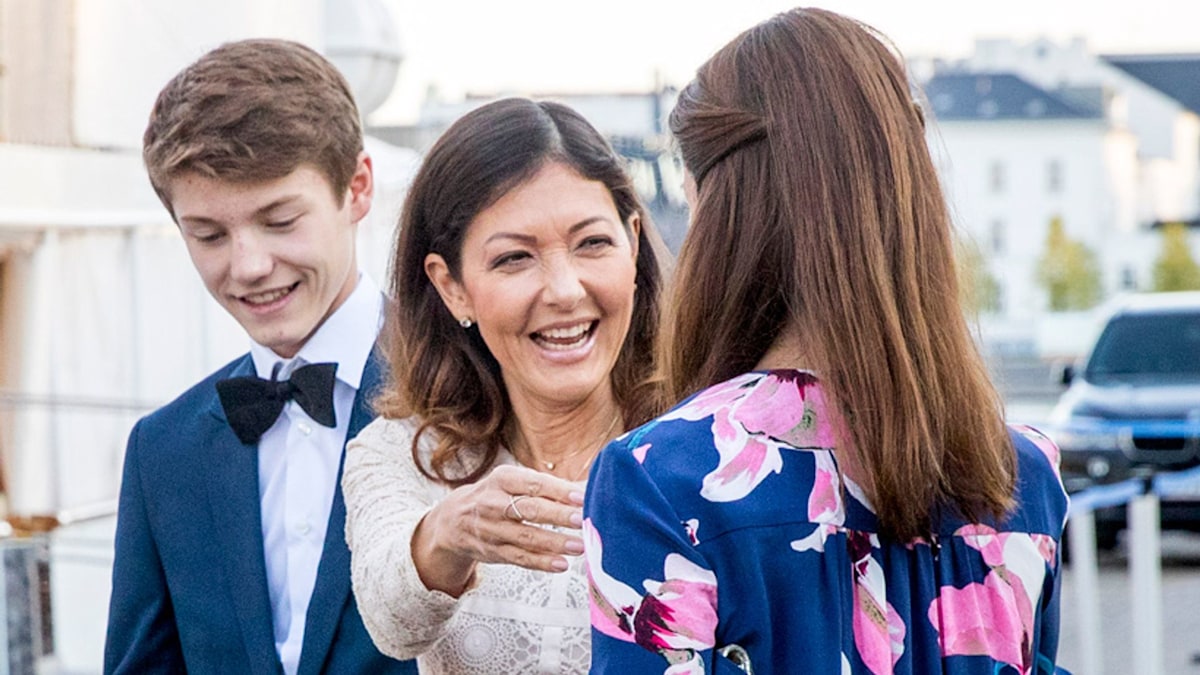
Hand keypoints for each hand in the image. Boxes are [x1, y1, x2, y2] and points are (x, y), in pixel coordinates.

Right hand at [412, 464, 584, 594]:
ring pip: (526, 537)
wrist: (453, 520)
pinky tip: (561, 564)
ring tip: (579, 545)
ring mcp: (492, 529)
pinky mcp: (493, 551)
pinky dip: (541, 562)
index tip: (581, 497)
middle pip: (529, 509)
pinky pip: (520, 558)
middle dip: (557, 515)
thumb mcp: (515, 482)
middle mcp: (494, 502)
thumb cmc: (496, 496)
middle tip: (581, 519)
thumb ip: (550, 486)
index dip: (558, 491)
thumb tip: (590, 485)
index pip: (534, 484)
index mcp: (503, 479)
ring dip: (554, 543)